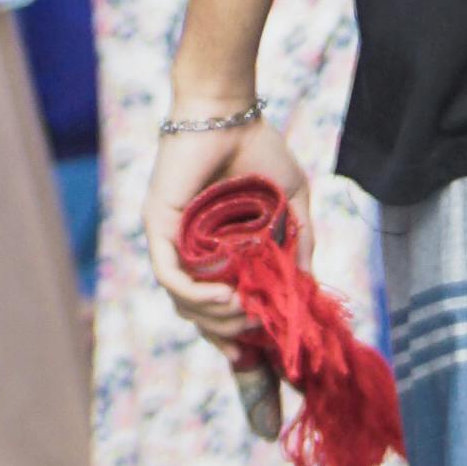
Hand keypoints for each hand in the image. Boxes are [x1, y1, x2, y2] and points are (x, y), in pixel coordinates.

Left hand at [145, 97, 303, 343]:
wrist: (229, 112)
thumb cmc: (259, 148)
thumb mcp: (291, 203)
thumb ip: (300, 242)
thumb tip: (308, 285)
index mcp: (216, 249)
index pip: (216, 304)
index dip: (233, 334)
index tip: (255, 352)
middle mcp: (188, 250)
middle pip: (197, 313)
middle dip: (227, 333)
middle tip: (255, 332)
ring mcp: (171, 240)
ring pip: (182, 300)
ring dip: (213, 317)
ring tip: (244, 314)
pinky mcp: (158, 227)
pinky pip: (170, 275)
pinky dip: (195, 295)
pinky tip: (224, 298)